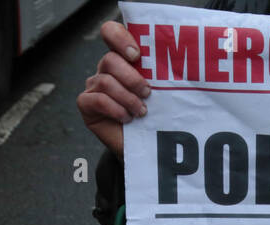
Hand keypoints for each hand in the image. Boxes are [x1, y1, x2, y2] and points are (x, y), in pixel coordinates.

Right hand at [76, 20, 151, 159]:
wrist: (145, 146)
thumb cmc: (155, 116)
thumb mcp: (163, 92)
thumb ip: (163, 74)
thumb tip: (184, 63)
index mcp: (122, 59)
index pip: (111, 32)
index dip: (120, 38)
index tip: (137, 55)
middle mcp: (105, 70)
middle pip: (110, 60)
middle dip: (132, 77)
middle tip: (147, 93)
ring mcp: (93, 86)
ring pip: (105, 81)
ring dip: (127, 98)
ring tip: (141, 111)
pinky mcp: (86, 104)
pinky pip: (97, 100)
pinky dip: (115, 109)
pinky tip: (126, 118)